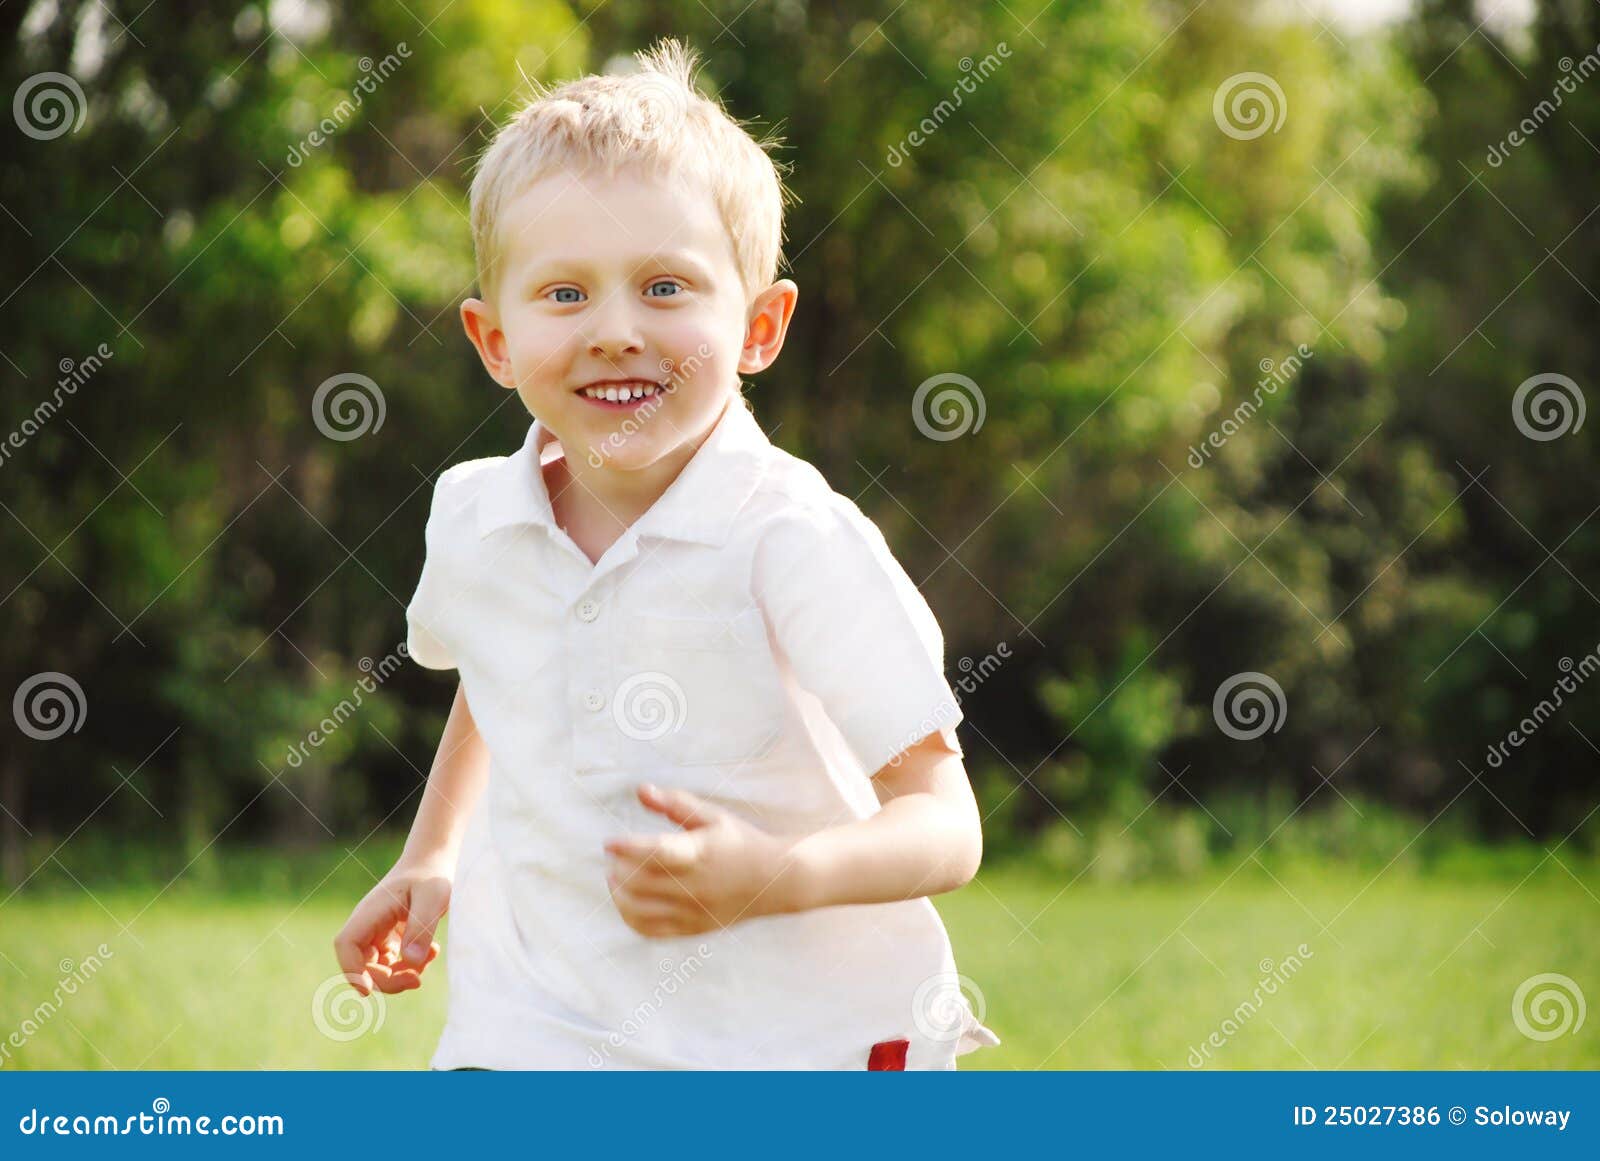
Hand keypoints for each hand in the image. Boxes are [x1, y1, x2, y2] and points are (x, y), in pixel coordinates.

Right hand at [333, 853, 450, 995]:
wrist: (434, 861)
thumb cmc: (432, 875)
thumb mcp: (434, 898)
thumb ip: (421, 928)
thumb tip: (411, 962)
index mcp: (371, 911)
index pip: (346, 944)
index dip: (352, 970)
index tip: (367, 991)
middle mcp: (368, 923)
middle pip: (361, 964)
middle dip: (387, 979)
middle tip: (417, 980)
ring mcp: (377, 931)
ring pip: (377, 967)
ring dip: (400, 974)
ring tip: (430, 956)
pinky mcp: (389, 936)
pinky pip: (391, 961)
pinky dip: (410, 965)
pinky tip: (432, 951)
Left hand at [604, 784, 804, 937]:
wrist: (775, 881)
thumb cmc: (740, 842)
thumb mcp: (713, 816)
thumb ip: (676, 803)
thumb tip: (640, 790)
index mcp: (700, 853)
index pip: (657, 852)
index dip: (628, 848)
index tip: (610, 843)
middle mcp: (694, 885)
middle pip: (640, 882)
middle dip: (618, 869)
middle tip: (612, 858)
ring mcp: (693, 910)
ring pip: (640, 909)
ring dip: (619, 894)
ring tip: (614, 878)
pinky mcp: (693, 928)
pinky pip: (651, 930)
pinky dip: (631, 918)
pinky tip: (626, 902)